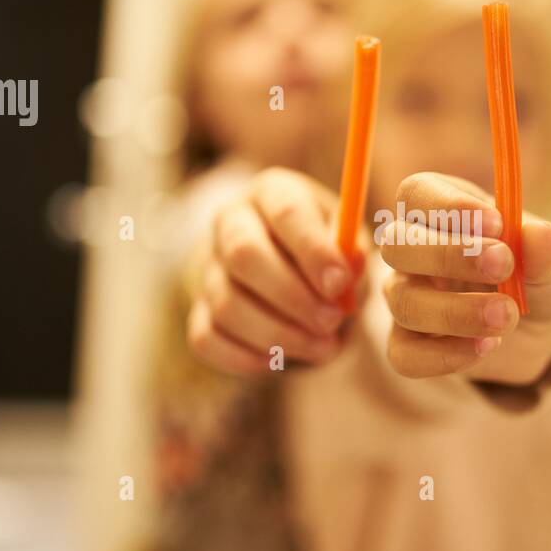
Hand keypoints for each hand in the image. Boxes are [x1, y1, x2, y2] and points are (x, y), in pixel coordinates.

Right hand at [187, 167, 362, 374]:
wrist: (291, 274)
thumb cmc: (328, 252)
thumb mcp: (349, 243)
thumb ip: (352, 255)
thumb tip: (349, 271)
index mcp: (273, 192)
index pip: (285, 212)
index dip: (312, 251)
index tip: (340, 285)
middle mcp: (231, 222)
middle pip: (244, 255)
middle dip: (292, 296)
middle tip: (332, 321)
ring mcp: (209, 268)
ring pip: (227, 304)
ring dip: (279, 334)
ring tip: (324, 347)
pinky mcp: (198, 311)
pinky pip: (207, 339)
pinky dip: (246, 357)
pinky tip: (282, 359)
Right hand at [378, 172, 550, 384]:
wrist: (541, 329)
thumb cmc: (539, 276)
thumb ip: (548, 249)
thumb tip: (538, 236)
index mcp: (443, 210)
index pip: (418, 193)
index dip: (449, 205)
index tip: (497, 223)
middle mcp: (414, 250)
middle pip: (397, 244)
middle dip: (448, 256)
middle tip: (504, 265)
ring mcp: (407, 298)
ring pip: (403, 301)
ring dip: (455, 311)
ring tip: (507, 316)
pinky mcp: (409, 345)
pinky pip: (404, 354)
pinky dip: (444, 355)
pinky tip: (487, 347)